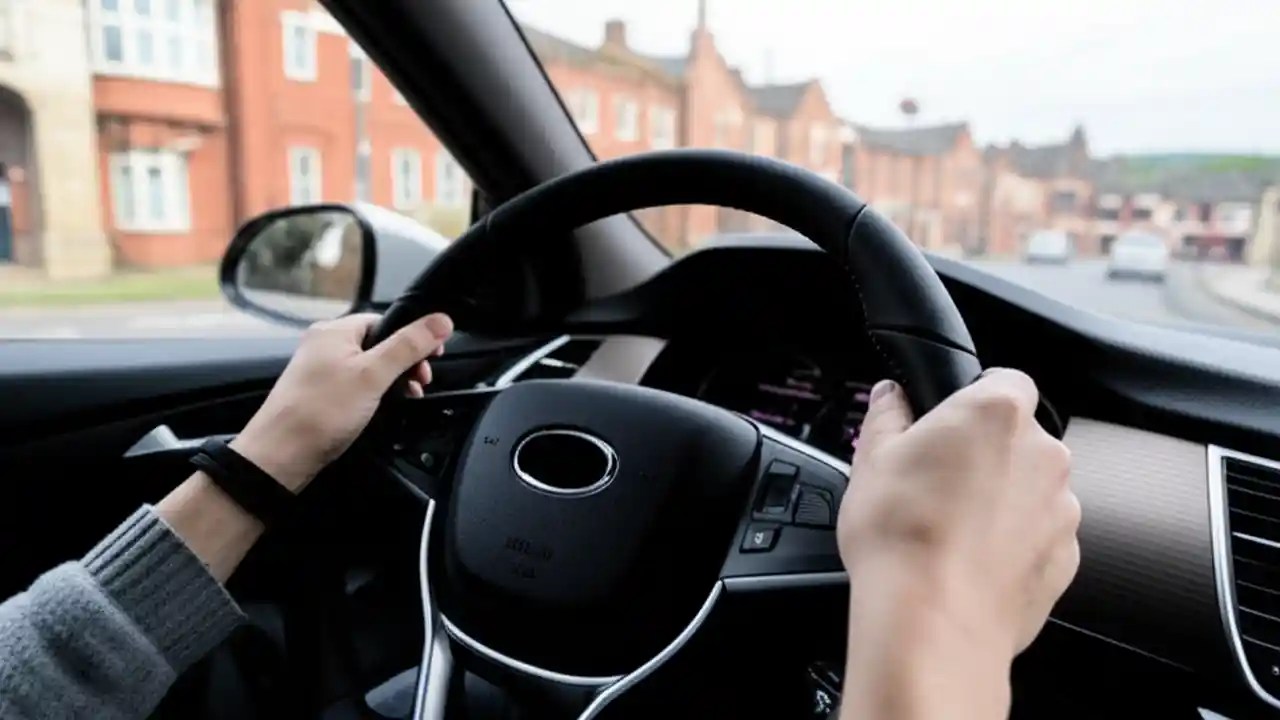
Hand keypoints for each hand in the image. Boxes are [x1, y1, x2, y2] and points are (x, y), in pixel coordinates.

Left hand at [229, 312, 453, 492]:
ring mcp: (321, 370)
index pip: (385, 321)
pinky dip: (376, 393)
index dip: (413, 338)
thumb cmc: (321, 412)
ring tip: (408, 397)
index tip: (434, 357)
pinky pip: (357, 384)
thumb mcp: (373, 375)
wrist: (280, 456)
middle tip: (421, 382)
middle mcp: (325, 345)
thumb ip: (409, 346)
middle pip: (379, 343)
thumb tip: (441, 319)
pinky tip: (385, 407)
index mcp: (335, 330)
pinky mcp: (320, 394)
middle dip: (406, 362)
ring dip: (394, 379)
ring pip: (369, 366)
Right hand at [836, 370, 1078, 717]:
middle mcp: (1043, 454)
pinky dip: (1012, 545)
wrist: (933, 623)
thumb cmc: (902, 536)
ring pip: (1030, 490)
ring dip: (1000, 501)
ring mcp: (1062, 510)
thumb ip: (886, 417)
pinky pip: (1038, 537)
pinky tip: (968, 562)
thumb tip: (889, 398)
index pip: (1004, 380)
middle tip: (935, 482)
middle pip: (1018, 438)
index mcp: (997, 413)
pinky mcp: (1066, 559)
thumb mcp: (872, 461)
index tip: (944, 424)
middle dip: (984, 455)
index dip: (972, 399)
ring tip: (949, 531)